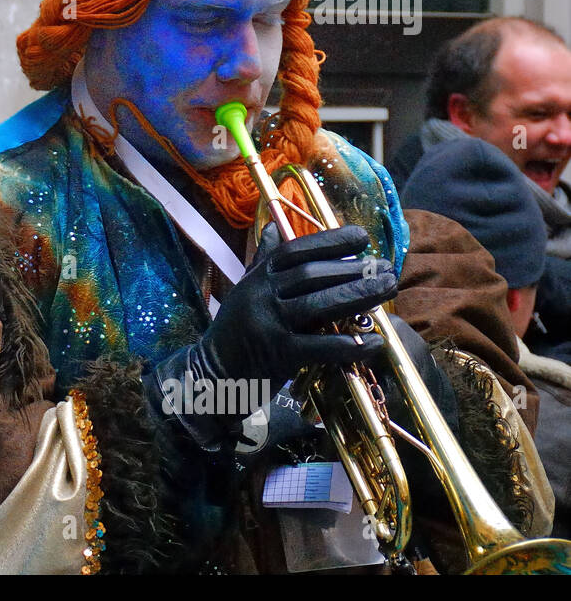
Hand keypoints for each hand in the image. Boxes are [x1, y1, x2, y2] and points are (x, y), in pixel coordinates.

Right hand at [151, 223, 397, 445]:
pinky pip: (320, 347)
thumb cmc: (236, 331)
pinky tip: (374, 342)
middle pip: (312, 275)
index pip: (295, 251)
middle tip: (386, 267)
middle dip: (353, 269)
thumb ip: (263, 260)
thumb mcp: (245, 290)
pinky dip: (349, 345)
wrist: (212, 374)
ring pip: (319, 305)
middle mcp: (260, 295)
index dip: (329, 241)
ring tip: (387, 289)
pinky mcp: (278, 355)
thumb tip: (274, 226)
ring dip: (358, 295)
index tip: (362, 236)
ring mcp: (268, 324)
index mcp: (257, 278)